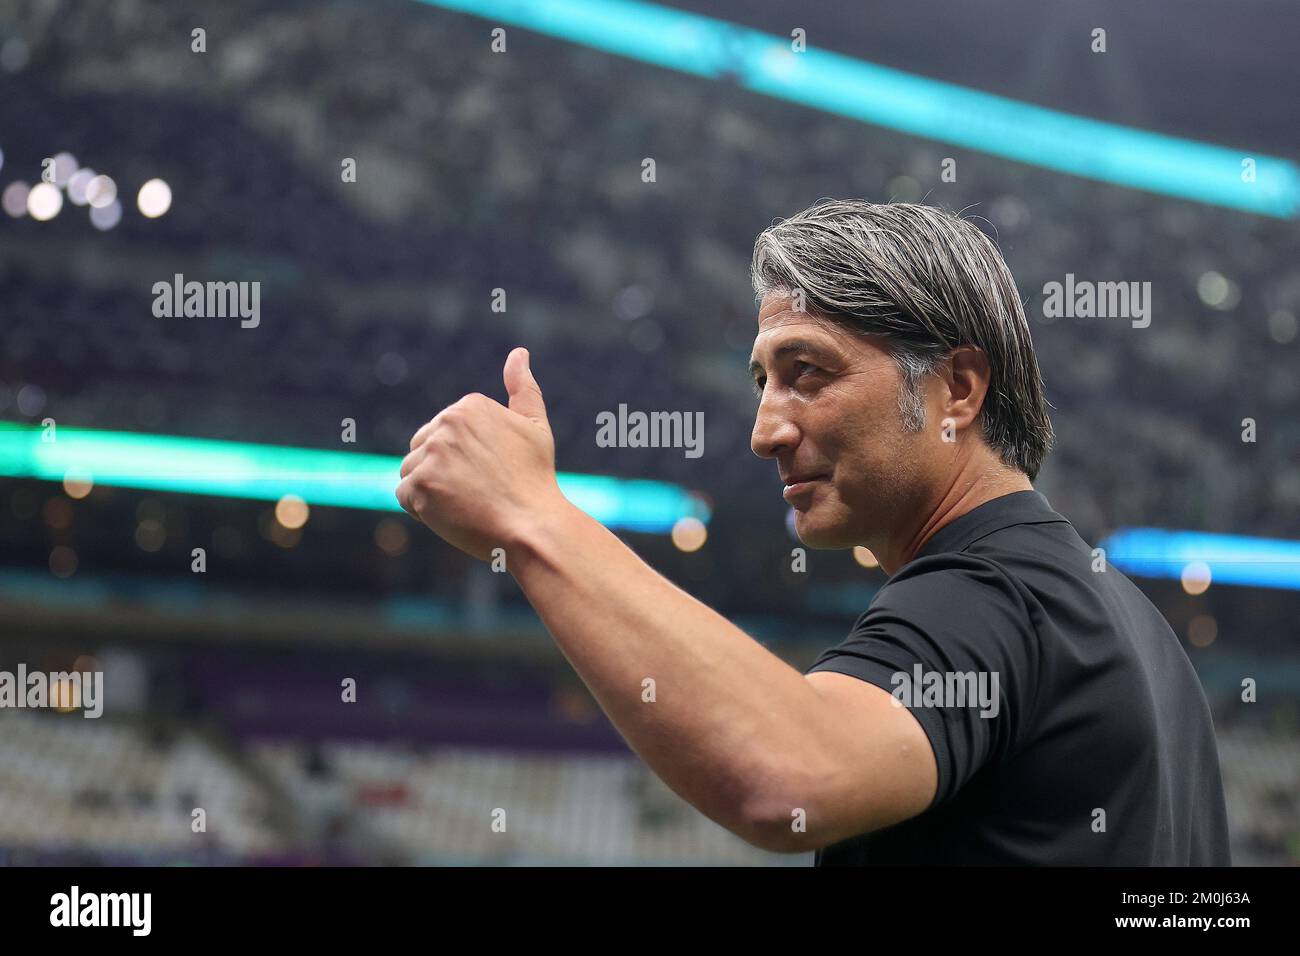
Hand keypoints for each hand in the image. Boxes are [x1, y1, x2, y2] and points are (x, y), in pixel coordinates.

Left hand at [396, 347, 566, 560]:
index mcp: (470, 406)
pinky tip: (452, 514)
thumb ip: (523, 388)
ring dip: (430, 491)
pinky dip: (423, 510)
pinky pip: (404, 496)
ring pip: (411, 472)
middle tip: (478, 491)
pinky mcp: (419, 483)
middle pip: (422, 449)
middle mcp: (447, 422)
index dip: (462, 460)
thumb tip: (519, 353)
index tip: (488, 473)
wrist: (532, 525)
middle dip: (442, 472)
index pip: (443, 434)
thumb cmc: (535, 479)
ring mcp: (431, 453)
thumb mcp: (534, 426)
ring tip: (465, 503)